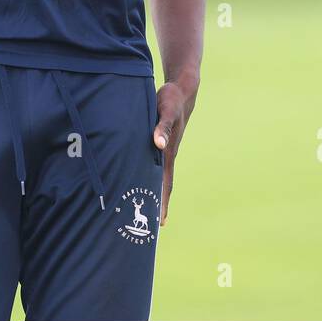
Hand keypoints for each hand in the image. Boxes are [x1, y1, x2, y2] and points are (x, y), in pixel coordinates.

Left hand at [152, 76, 196, 226]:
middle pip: (162, 185)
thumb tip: (158, 143)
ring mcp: (163, 150)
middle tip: (153, 230)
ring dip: (154, 193)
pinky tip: (141, 181)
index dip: (162, 202)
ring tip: (148, 213)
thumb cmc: (171, 99)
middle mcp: (165, 154)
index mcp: (167, 152)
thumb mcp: (166, 110)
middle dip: (159, 206)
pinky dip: (147, 176)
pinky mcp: (158, 142)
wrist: (180, 90)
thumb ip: (162, 126)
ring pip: (156, 176)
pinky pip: (151, 164)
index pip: (164, 183)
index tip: (161, 223)